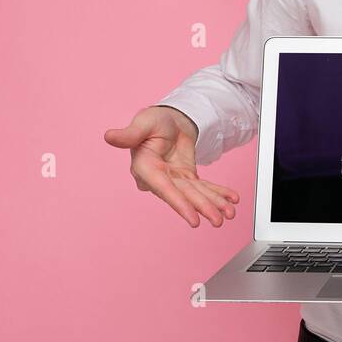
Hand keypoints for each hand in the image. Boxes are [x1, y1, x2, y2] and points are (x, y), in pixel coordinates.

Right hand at [103, 105, 239, 227]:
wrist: (168, 121)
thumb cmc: (152, 122)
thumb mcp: (143, 122)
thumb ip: (130, 133)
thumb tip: (109, 136)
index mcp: (145, 168)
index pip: (163, 188)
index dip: (178, 203)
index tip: (193, 218)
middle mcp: (159, 179)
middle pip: (183, 195)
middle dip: (201, 207)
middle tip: (218, 220)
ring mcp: (174, 180)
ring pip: (195, 195)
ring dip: (213, 204)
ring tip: (229, 213)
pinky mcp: (187, 178)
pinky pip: (204, 188)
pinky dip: (218, 193)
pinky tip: (231, 200)